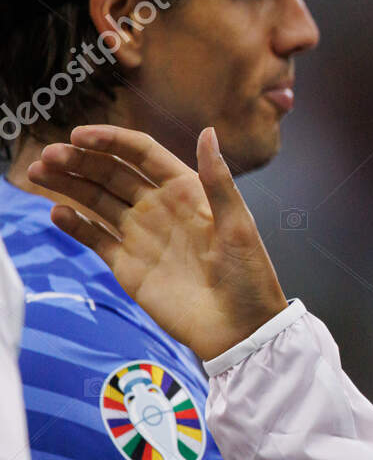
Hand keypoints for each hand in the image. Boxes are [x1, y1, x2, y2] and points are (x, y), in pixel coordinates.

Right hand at [28, 125, 288, 361]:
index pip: (141, 154)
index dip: (110, 140)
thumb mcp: (238, 224)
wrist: (238, 328)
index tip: (79, 134)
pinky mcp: (127, 265)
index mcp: (187, 190)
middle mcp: (159, 207)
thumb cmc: (248, 275)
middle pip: (111, 174)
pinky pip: (94, 238)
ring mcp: (141, 235)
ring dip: (68, 185)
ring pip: (96, 201)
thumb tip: (209, 131)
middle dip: (79, 161)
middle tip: (48, 154)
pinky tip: (56, 212)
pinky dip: (74, 225)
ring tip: (38, 173)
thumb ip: (218, 180)